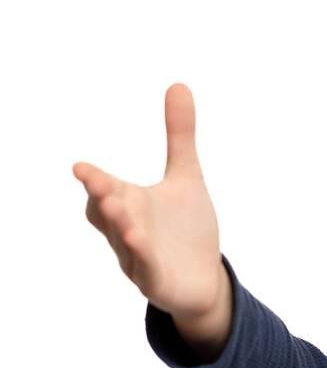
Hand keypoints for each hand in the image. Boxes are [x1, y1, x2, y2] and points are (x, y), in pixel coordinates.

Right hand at [72, 83, 223, 318]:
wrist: (202, 279)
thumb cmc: (186, 228)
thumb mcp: (186, 178)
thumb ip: (179, 136)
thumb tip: (179, 84)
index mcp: (129, 205)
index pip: (103, 191)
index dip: (94, 181)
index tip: (81, 167)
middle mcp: (126, 232)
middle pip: (106, 217)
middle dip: (103, 201)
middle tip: (102, 187)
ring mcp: (139, 260)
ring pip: (125, 245)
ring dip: (122, 229)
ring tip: (122, 214)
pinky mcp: (157, 283)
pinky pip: (148, 271)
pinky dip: (145, 258)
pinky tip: (143, 243)